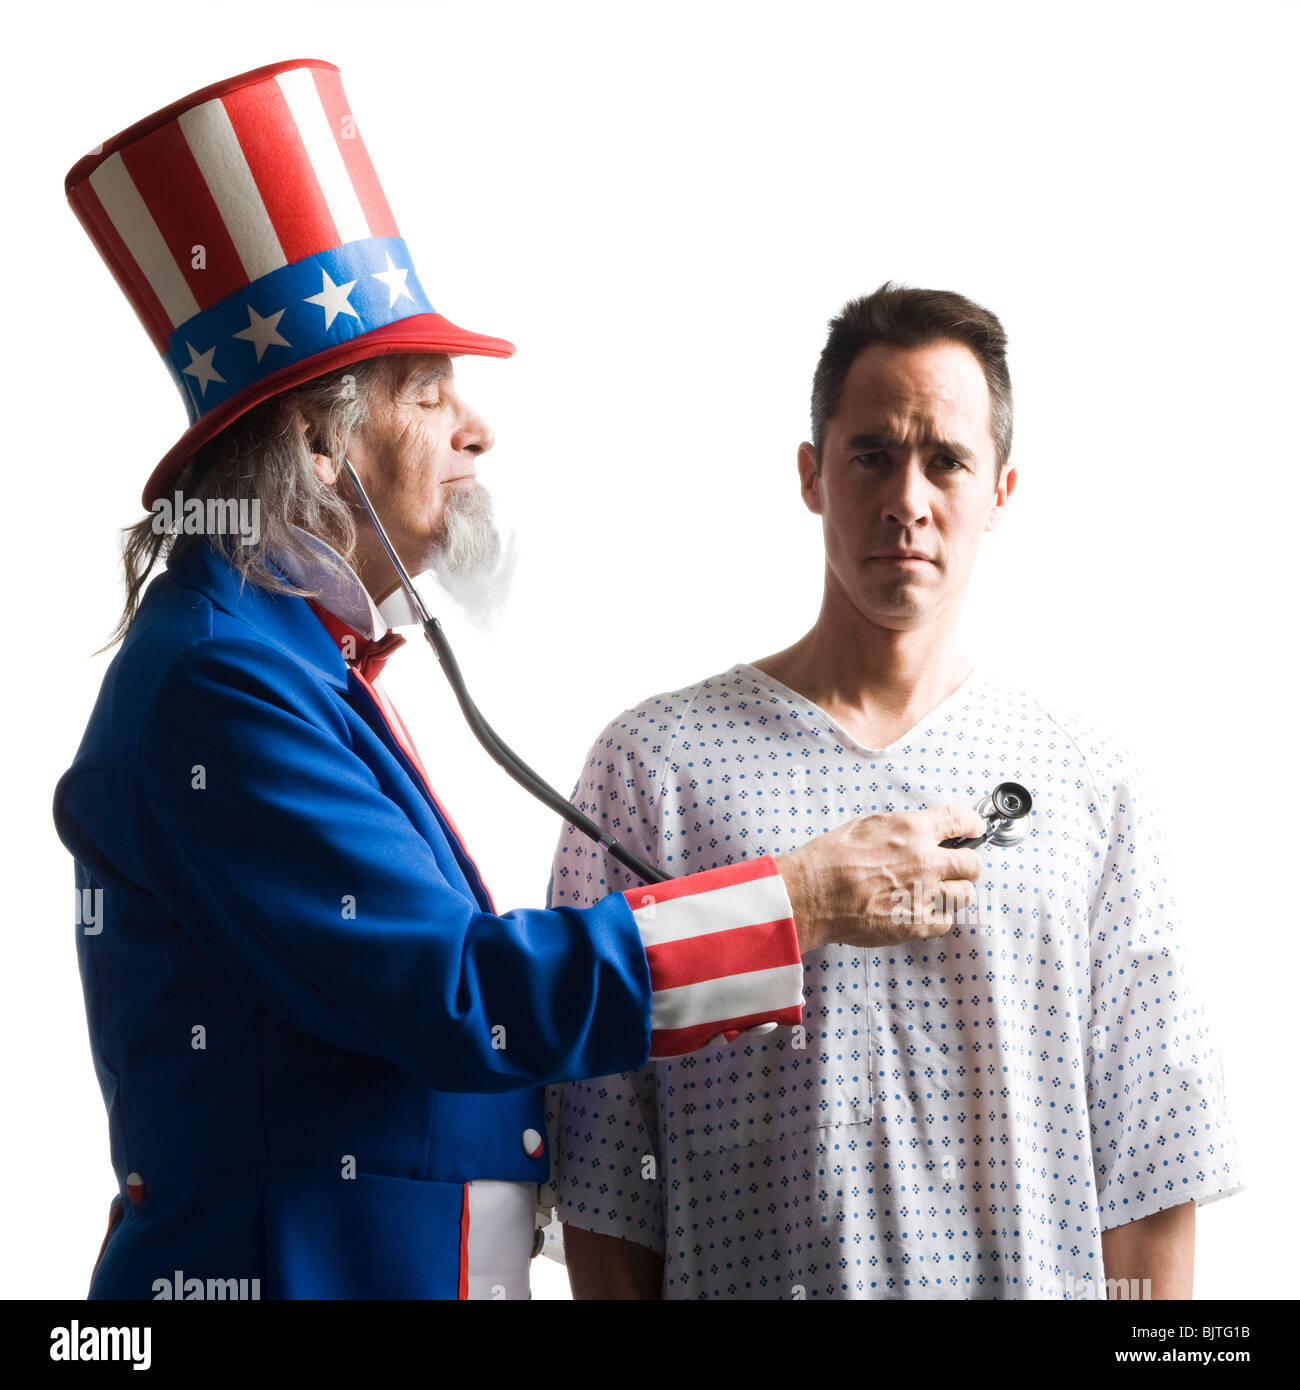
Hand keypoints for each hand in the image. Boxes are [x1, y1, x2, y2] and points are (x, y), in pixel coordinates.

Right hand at [774, 806, 986, 953]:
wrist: (810, 895)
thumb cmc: (828, 860)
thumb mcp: (866, 826)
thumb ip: (901, 829)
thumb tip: (919, 833)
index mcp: (911, 830)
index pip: (959, 820)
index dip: (971, 823)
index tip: (974, 828)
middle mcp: (924, 861)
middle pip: (972, 864)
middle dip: (966, 864)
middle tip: (955, 868)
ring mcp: (923, 894)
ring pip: (965, 894)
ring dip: (954, 892)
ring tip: (936, 892)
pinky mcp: (916, 924)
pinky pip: (946, 921)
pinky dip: (936, 917)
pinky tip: (919, 910)